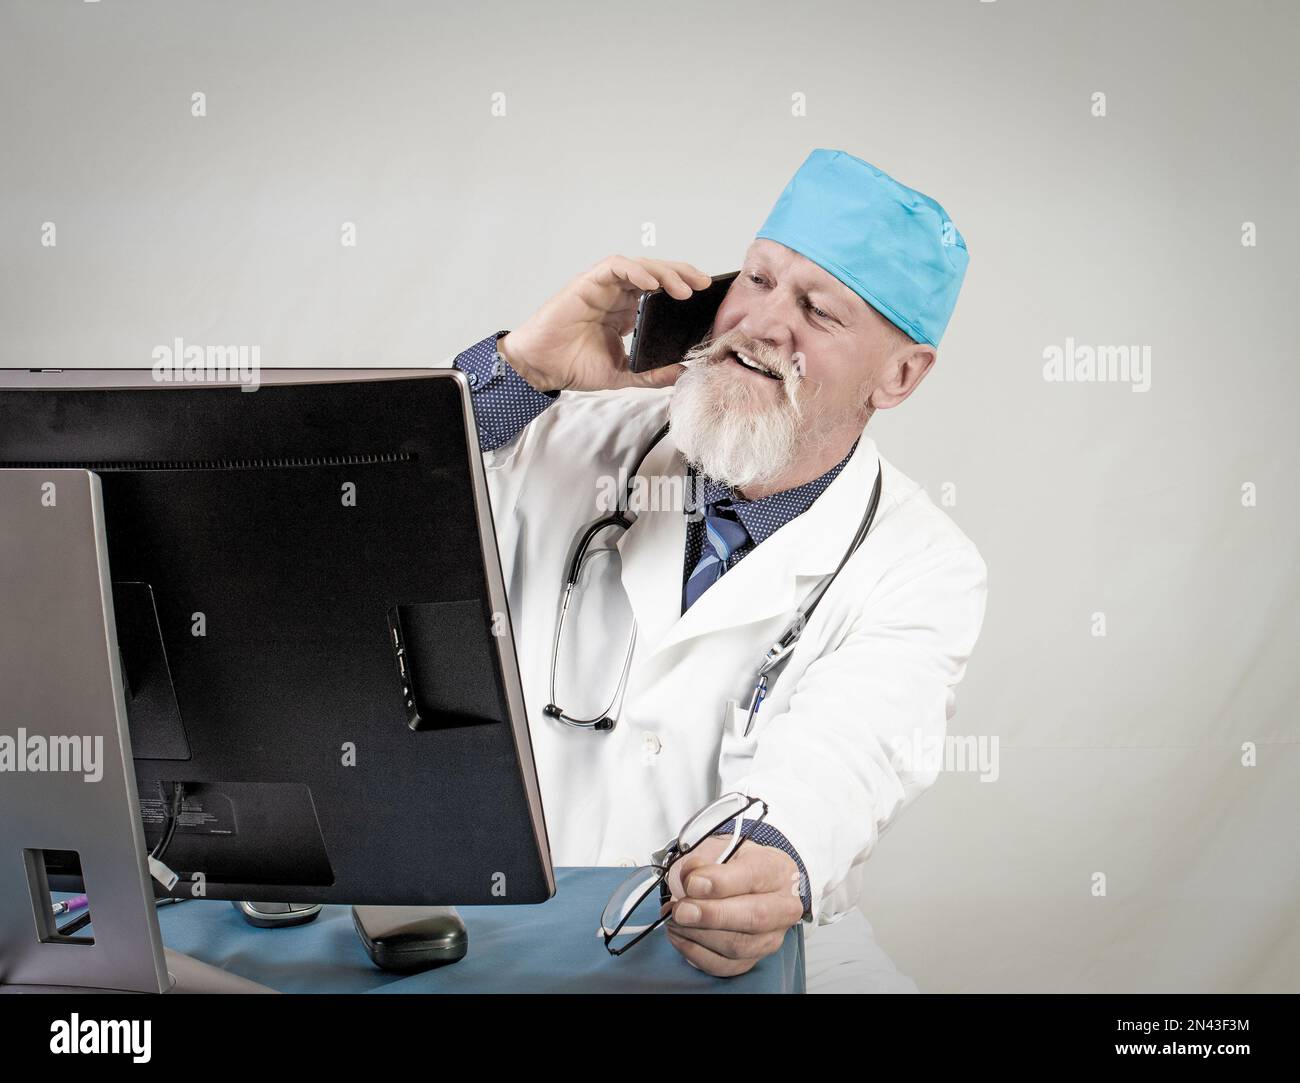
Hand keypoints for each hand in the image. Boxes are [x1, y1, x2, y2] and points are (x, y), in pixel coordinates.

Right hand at [496, 255, 712, 393]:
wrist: (541, 367)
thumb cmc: (574, 365)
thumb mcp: (623, 374)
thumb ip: (651, 373)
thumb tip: (683, 373)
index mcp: (628, 312)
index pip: (662, 293)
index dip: (684, 291)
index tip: (707, 301)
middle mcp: (618, 296)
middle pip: (656, 274)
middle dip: (682, 275)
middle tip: (704, 285)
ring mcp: (603, 287)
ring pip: (640, 267)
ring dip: (665, 273)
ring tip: (684, 288)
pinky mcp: (588, 283)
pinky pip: (616, 267)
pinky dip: (636, 272)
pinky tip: (652, 284)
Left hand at [663, 836, 804, 976]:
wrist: (754, 883)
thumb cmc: (737, 863)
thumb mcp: (721, 847)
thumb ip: (705, 859)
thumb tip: (689, 879)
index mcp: (777, 870)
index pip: (753, 877)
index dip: (720, 883)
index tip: (692, 883)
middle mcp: (783, 908)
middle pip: (753, 917)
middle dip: (711, 916)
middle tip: (681, 911)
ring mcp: (772, 937)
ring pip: (737, 946)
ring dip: (698, 936)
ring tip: (674, 920)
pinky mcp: (754, 959)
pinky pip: (725, 966)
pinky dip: (697, 954)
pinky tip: (679, 937)